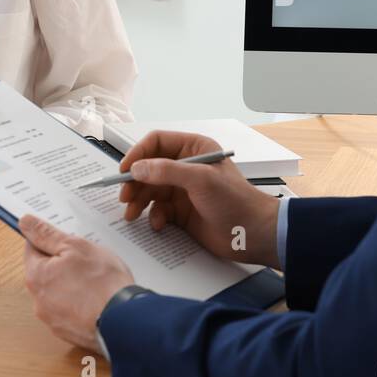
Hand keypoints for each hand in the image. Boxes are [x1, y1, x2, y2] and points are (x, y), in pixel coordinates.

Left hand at [19, 215, 134, 352]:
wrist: (123, 322)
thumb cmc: (102, 282)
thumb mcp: (76, 246)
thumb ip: (47, 234)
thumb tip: (25, 222)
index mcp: (37, 276)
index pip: (32, 249)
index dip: (49, 240)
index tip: (65, 238)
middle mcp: (39, 300)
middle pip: (46, 272)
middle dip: (63, 263)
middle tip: (87, 258)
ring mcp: (53, 320)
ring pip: (59, 293)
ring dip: (72, 284)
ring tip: (96, 280)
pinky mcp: (69, 333)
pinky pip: (71, 311)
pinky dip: (80, 303)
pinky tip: (98, 299)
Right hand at [118, 131, 281, 268]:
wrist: (252, 233)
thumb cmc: (235, 200)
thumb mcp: (200, 180)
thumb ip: (167, 171)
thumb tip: (137, 168)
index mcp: (194, 149)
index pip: (157, 143)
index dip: (138, 154)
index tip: (124, 170)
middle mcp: (187, 167)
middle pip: (149, 168)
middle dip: (135, 182)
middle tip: (124, 197)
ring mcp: (183, 189)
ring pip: (150, 190)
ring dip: (139, 201)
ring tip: (131, 214)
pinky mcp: (182, 211)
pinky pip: (158, 210)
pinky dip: (153, 216)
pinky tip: (158, 223)